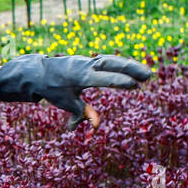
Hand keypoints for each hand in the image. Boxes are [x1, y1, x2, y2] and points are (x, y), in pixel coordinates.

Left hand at [0, 53, 152, 116]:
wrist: (38, 71)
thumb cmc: (52, 88)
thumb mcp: (65, 102)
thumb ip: (80, 113)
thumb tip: (93, 126)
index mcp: (79, 76)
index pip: (102, 78)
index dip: (119, 81)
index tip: (135, 85)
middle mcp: (85, 65)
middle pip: (111, 63)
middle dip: (130, 68)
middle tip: (148, 75)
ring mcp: (88, 61)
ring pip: (111, 60)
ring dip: (129, 65)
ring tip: (147, 74)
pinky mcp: (89, 61)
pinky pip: (108, 62)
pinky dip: (121, 65)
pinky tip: (134, 70)